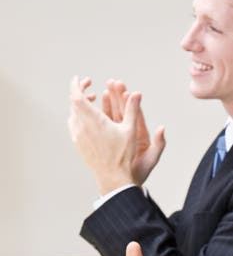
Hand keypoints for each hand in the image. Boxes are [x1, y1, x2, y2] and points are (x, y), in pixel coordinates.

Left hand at [68, 75, 143, 193]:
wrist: (112, 177)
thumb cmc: (123, 155)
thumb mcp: (131, 130)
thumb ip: (132, 109)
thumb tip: (136, 93)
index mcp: (93, 120)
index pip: (77, 95)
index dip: (76, 84)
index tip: (80, 78)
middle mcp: (81, 126)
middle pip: (73, 102)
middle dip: (79, 91)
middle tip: (88, 85)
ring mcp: (77, 135)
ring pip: (72, 113)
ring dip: (79, 104)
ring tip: (92, 101)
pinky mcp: (77, 143)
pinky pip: (73, 123)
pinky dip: (78, 115)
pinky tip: (88, 117)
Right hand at [102, 79, 165, 184]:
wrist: (126, 185)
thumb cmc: (140, 174)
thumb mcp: (151, 158)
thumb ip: (158, 144)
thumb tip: (162, 129)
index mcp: (140, 135)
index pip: (136, 115)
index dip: (131, 102)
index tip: (126, 90)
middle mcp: (129, 133)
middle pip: (124, 111)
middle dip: (118, 96)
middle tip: (113, 82)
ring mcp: (118, 135)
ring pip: (113, 115)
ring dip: (109, 102)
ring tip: (104, 90)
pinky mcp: (109, 140)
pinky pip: (104, 124)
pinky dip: (101, 114)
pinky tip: (96, 105)